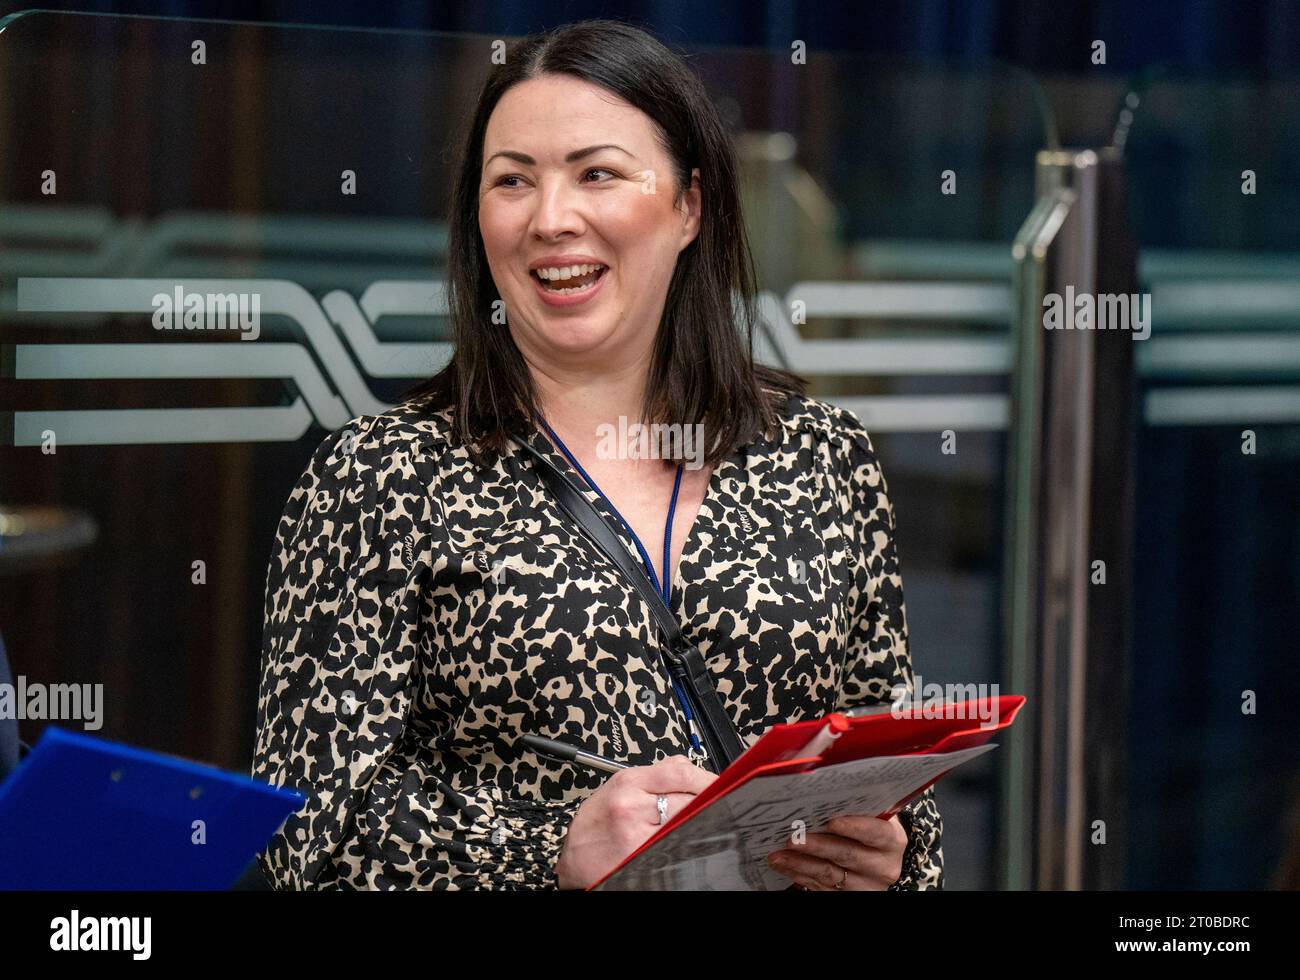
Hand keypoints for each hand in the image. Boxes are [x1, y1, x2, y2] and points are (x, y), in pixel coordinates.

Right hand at [555, 754, 714, 889]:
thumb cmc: (597, 821)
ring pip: (687, 823)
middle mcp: (633, 807)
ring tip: (708, 820)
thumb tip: (688, 766)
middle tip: (722, 802)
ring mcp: (638, 836)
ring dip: (703, 821)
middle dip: (710, 800)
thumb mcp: (618, 785)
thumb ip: (655, 773)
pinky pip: (678, 846)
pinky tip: (692, 838)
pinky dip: (689, 840)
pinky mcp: (643, 859)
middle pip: (689, 799)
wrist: (576, 856)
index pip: (680, 772)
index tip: (721, 782)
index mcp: (628, 782)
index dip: (707, 777)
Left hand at [765, 814, 907, 889]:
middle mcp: (882, 866)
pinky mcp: (848, 896)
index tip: (831, 821)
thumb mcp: (873, 816)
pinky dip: (799, 875)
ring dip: (800, 864)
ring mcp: (865, 885)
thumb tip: (819, 790)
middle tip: (793, 839)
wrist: (881, 858)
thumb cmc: (871, 826)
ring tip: (778, 855)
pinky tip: (784, 865)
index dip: (854, 827)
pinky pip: (820, 888)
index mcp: (891, 840)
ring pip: (829, 875)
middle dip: (816, 847)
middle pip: (847, 855)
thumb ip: (856, 806)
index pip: (874, 833)